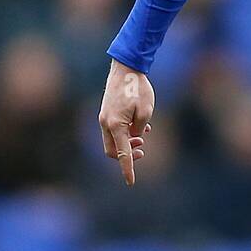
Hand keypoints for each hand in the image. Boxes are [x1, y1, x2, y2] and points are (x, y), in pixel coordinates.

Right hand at [98, 60, 154, 185]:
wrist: (125, 68)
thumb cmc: (138, 88)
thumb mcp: (146, 111)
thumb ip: (140, 129)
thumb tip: (134, 139)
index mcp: (115, 125)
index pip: (121, 154)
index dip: (127, 169)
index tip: (131, 182)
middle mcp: (105, 123)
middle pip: (112, 151)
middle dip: (127, 154)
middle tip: (143, 148)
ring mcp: (104, 118)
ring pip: (113, 141)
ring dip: (127, 143)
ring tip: (145, 133)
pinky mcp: (106, 112)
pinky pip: (113, 130)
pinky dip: (125, 133)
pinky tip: (140, 126)